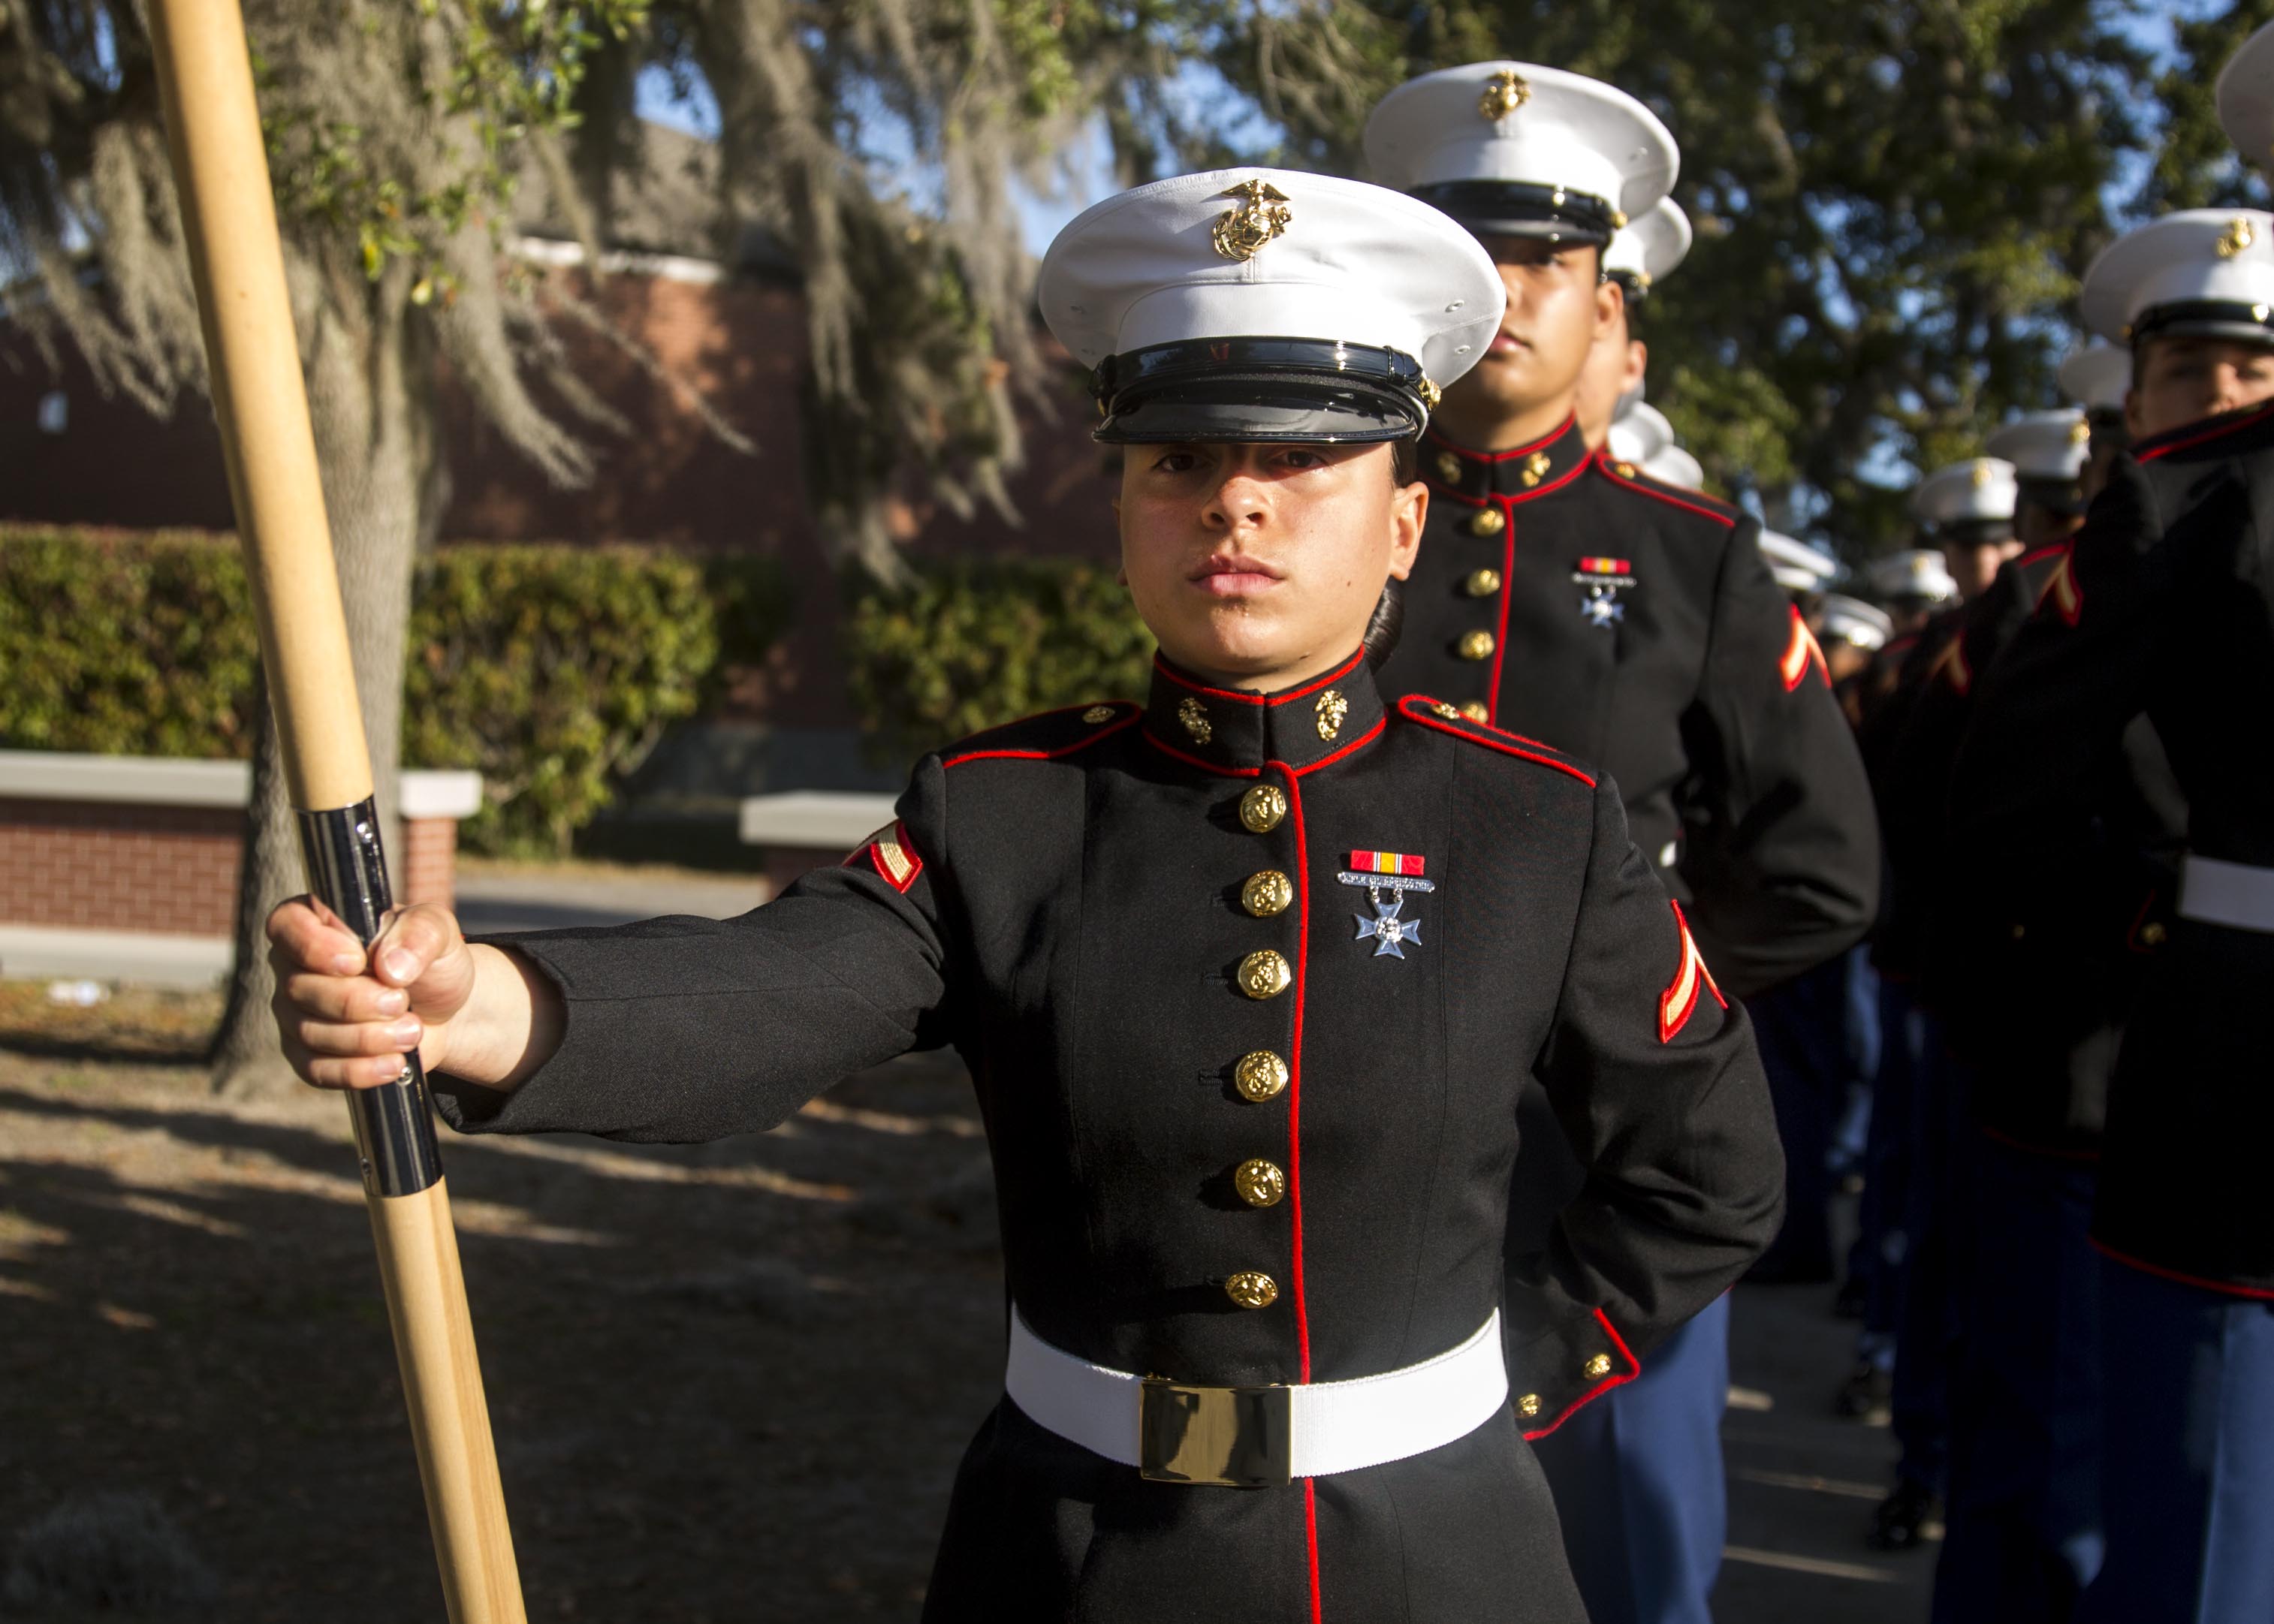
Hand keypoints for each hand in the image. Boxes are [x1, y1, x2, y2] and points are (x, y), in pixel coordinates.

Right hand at [267, 897, 476, 1088]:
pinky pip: (317, 1070)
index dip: (315, 946)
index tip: (358, 962)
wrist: (444, 1009)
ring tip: (412, 1030)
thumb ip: (421, 931)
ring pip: (309, 1032)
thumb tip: (389, 967)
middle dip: (356, 1001)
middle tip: (401, 1001)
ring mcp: (297, 1013)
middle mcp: (296, 967)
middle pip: (299, 988)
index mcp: (318, 920)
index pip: (287, 924)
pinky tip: (394, 1064)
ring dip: (366, 1037)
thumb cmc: (430, 960)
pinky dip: (358, 1070)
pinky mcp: (310, 1055)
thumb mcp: (439, 932)